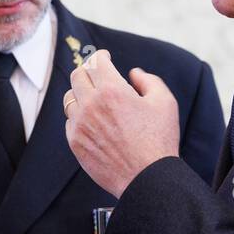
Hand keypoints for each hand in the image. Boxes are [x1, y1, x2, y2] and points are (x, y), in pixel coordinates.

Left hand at [63, 49, 180, 197]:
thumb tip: (132, 73)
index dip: (101, 56)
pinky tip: (92, 121)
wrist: (147, 178)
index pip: (96, 61)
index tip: (105, 57)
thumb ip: (148, 80)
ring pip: (69, 98)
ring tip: (94, 99)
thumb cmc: (159, 140)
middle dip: (88, 71)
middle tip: (97, 75)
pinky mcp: (75, 142)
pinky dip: (78, 117)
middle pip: (78, 75)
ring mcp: (79, 124)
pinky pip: (69, 121)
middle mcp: (91, 104)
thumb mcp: (164, 102)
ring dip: (81, 94)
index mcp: (112, 90)